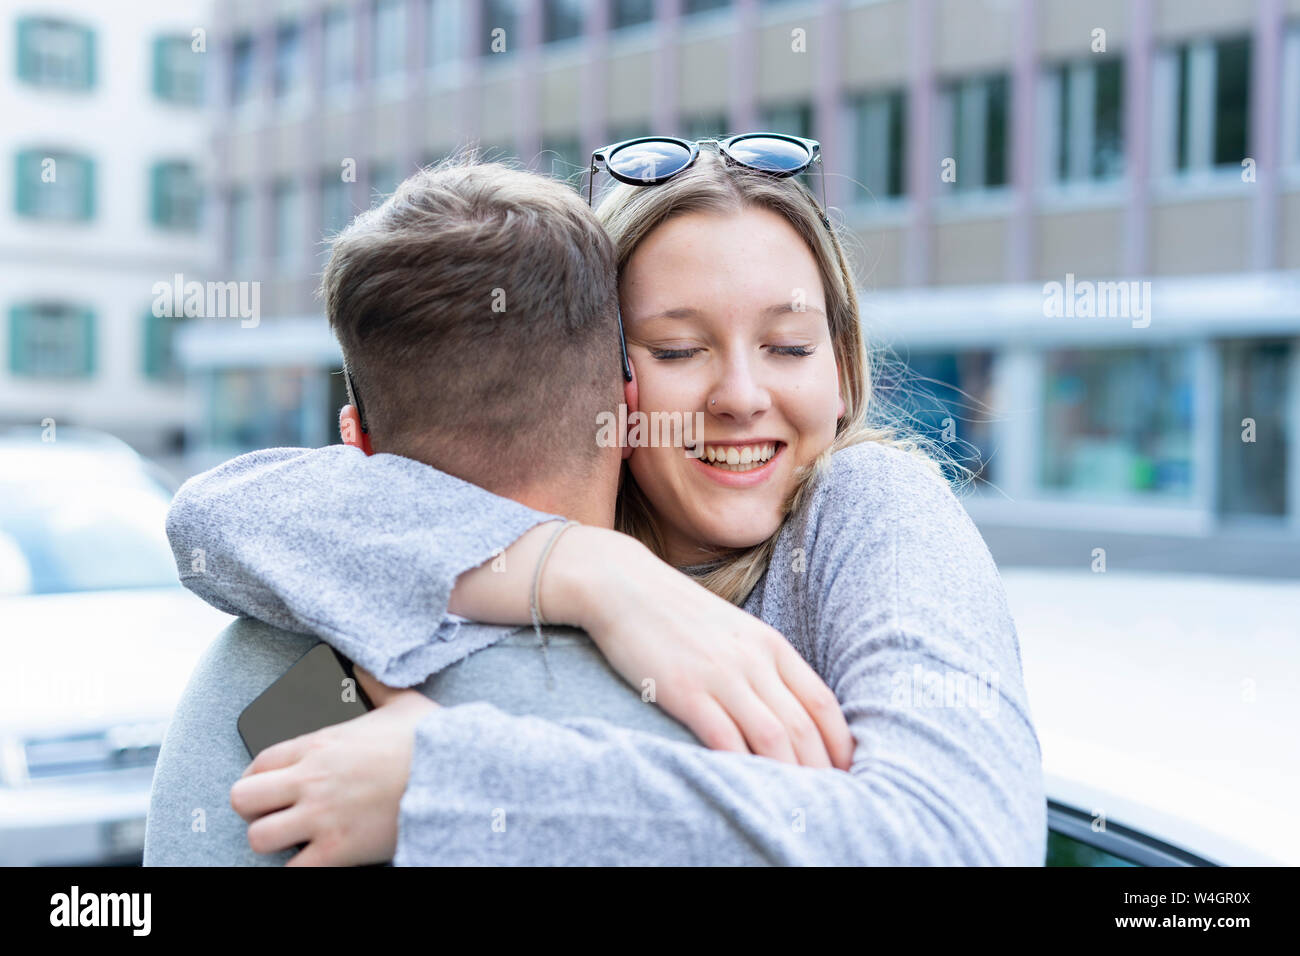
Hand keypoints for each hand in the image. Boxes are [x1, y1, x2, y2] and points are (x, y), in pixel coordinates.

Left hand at [230, 668, 438, 865]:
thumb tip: (361, 667)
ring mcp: (321, 817)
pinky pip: (293, 872)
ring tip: (295, 840)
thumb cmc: (431, 739)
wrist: (457, 775)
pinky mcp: (338, 850)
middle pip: (242, 799)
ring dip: (275, 842)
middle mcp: (311, 779)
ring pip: (259, 838)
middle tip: (276, 814)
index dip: (255, 778)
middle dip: (254, 809)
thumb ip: (373, 684)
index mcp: (320, 743)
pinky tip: (315, 861)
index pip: (259, 762)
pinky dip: (299, 869)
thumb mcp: (402, 701)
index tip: (267, 787)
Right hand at [547, 527, 855, 771]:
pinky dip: (742, 766)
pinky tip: (749, 786)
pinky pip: (723, 737)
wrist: (624, 586)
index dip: (841, 743)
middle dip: (821, 770)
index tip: (848, 772)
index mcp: (771, 644)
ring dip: (790, 775)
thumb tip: (791, 711)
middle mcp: (753, 659)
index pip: (822, 702)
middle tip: (831, 801)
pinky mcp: (685, 690)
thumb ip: (764, 665)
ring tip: (798, 804)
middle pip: (802, 725)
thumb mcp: (735, 631)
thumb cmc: (678, 614)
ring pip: (772, 735)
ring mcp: (719, 674)